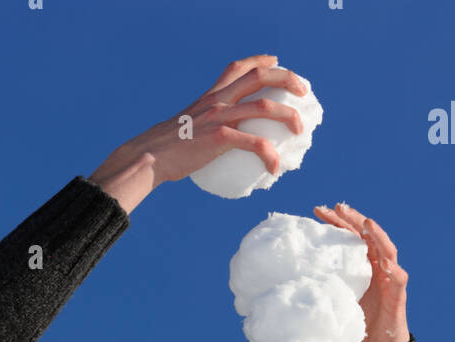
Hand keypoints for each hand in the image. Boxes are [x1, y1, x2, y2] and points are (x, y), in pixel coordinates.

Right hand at [89, 56, 306, 212]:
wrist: (151, 156)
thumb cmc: (168, 148)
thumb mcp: (188, 127)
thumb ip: (206, 127)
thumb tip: (219, 142)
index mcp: (211, 96)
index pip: (238, 68)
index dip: (260, 61)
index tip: (276, 62)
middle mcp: (218, 100)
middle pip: (259, 77)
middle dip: (286, 79)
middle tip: (303, 92)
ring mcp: (219, 117)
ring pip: (264, 106)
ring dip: (287, 115)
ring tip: (299, 129)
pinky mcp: (219, 138)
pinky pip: (254, 143)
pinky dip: (269, 154)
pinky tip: (275, 167)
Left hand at [313, 203, 416, 341]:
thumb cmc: (361, 321)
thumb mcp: (339, 299)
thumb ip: (326, 286)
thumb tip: (296, 281)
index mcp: (362, 264)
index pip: (349, 236)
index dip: (335, 222)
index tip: (317, 210)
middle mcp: (378, 265)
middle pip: (367, 235)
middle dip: (353, 219)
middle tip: (337, 206)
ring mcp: (391, 277)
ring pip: (387, 249)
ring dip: (377, 235)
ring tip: (366, 223)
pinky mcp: (398, 293)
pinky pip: (399, 277)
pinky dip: (393, 269)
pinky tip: (386, 263)